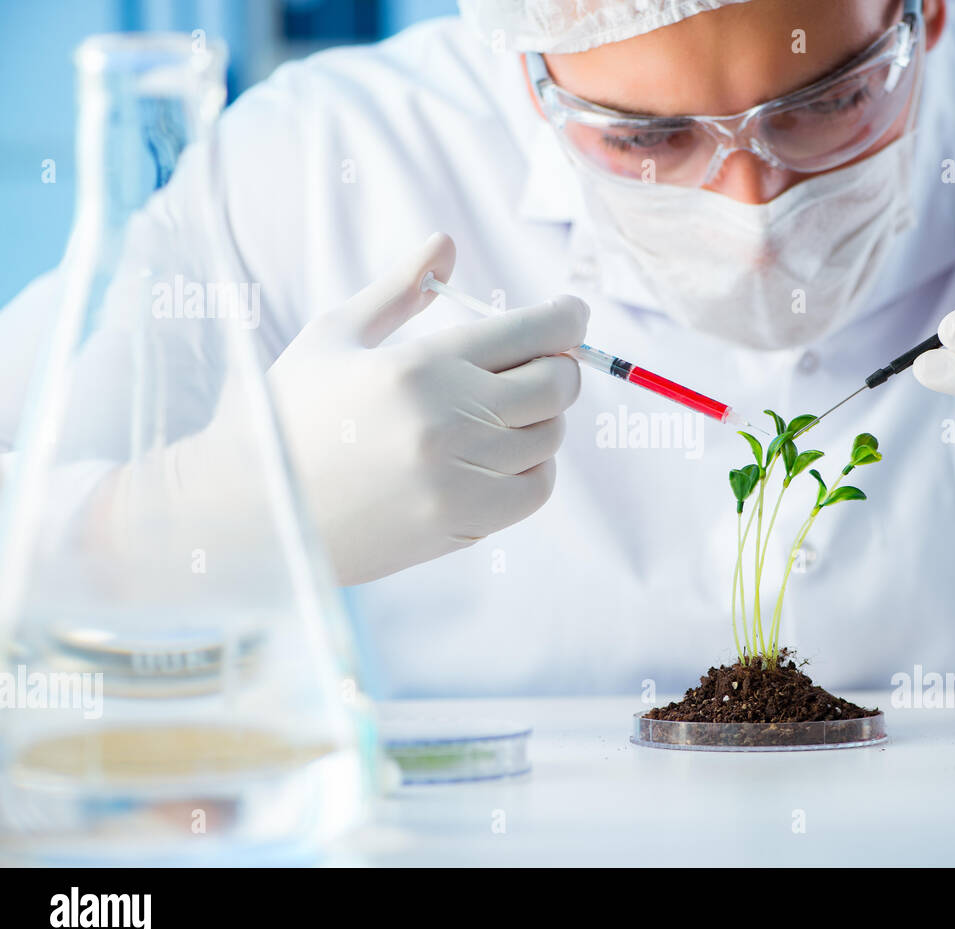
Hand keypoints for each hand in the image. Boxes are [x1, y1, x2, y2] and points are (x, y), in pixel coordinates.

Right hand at [265, 233, 587, 583]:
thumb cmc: (288, 415)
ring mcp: (456, 480)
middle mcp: (446, 423)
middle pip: (555, 385)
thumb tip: (446, 243)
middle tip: (544, 361)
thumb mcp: (335, 336)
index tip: (573, 314)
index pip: (529, 334)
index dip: (565, 319)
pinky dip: (534, 468)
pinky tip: (502, 456)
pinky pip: (534, 491)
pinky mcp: (458, 525)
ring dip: (543, 417)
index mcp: (417, 367)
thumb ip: (400, 289)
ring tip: (510, 408)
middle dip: (561, 366)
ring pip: (549, 438)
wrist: (246, 511)